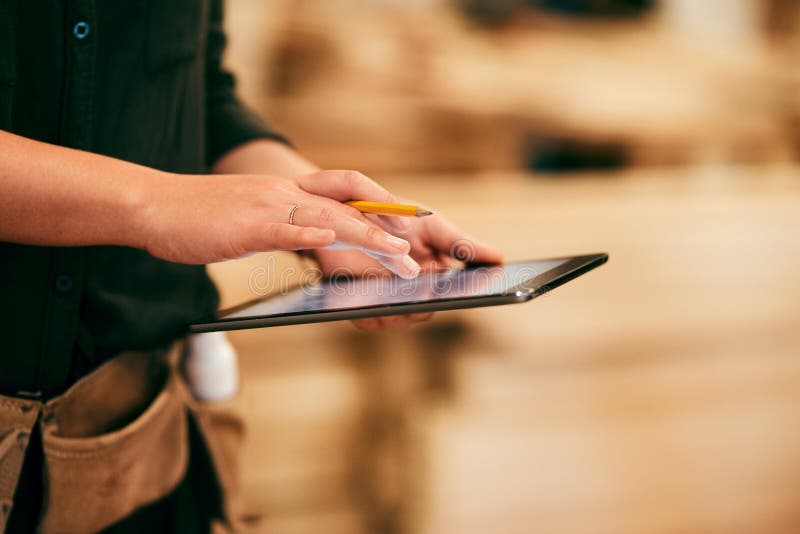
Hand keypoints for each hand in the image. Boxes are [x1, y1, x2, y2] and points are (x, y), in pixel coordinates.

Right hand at [136, 170, 421, 274]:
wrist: (153, 205)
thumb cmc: (201, 218)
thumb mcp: (253, 218)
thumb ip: (286, 225)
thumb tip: (316, 239)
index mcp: (287, 192)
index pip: (345, 193)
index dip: (380, 207)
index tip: (408, 227)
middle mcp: (284, 193)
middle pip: (349, 202)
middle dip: (388, 224)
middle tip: (416, 249)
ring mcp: (267, 206)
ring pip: (328, 215)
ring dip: (367, 235)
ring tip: (398, 255)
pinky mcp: (245, 224)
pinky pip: (283, 226)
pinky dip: (310, 233)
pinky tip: (333, 242)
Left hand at [312, 207, 502, 330]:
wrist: (345, 211)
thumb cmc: (393, 217)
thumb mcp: (431, 225)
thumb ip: (462, 244)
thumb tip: (500, 259)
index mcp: (433, 278)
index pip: (452, 296)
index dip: (463, 296)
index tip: (473, 291)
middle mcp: (410, 294)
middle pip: (424, 310)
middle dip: (427, 305)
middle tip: (430, 295)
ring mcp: (383, 300)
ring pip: (396, 318)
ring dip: (399, 312)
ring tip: (403, 301)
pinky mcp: (356, 302)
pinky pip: (365, 317)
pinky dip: (370, 314)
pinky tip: (373, 305)